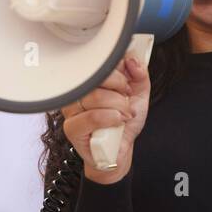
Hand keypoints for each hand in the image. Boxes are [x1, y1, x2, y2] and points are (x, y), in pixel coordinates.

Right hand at [59, 55, 149, 185]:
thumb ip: (139, 75)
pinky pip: (92, 116)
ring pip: (96, 97)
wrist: (119, 150)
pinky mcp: (72, 128)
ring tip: (125, 114)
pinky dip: (111, 118)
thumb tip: (132, 60)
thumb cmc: (124, 123)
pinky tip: (118, 122)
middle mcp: (78, 92)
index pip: (98, 63)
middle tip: (127, 99)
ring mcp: (72, 110)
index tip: (127, 83)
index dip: (118, 71)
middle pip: (97, 78)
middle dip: (120, 88)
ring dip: (119, 106)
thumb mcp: (139, 95)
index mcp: (91, 81)